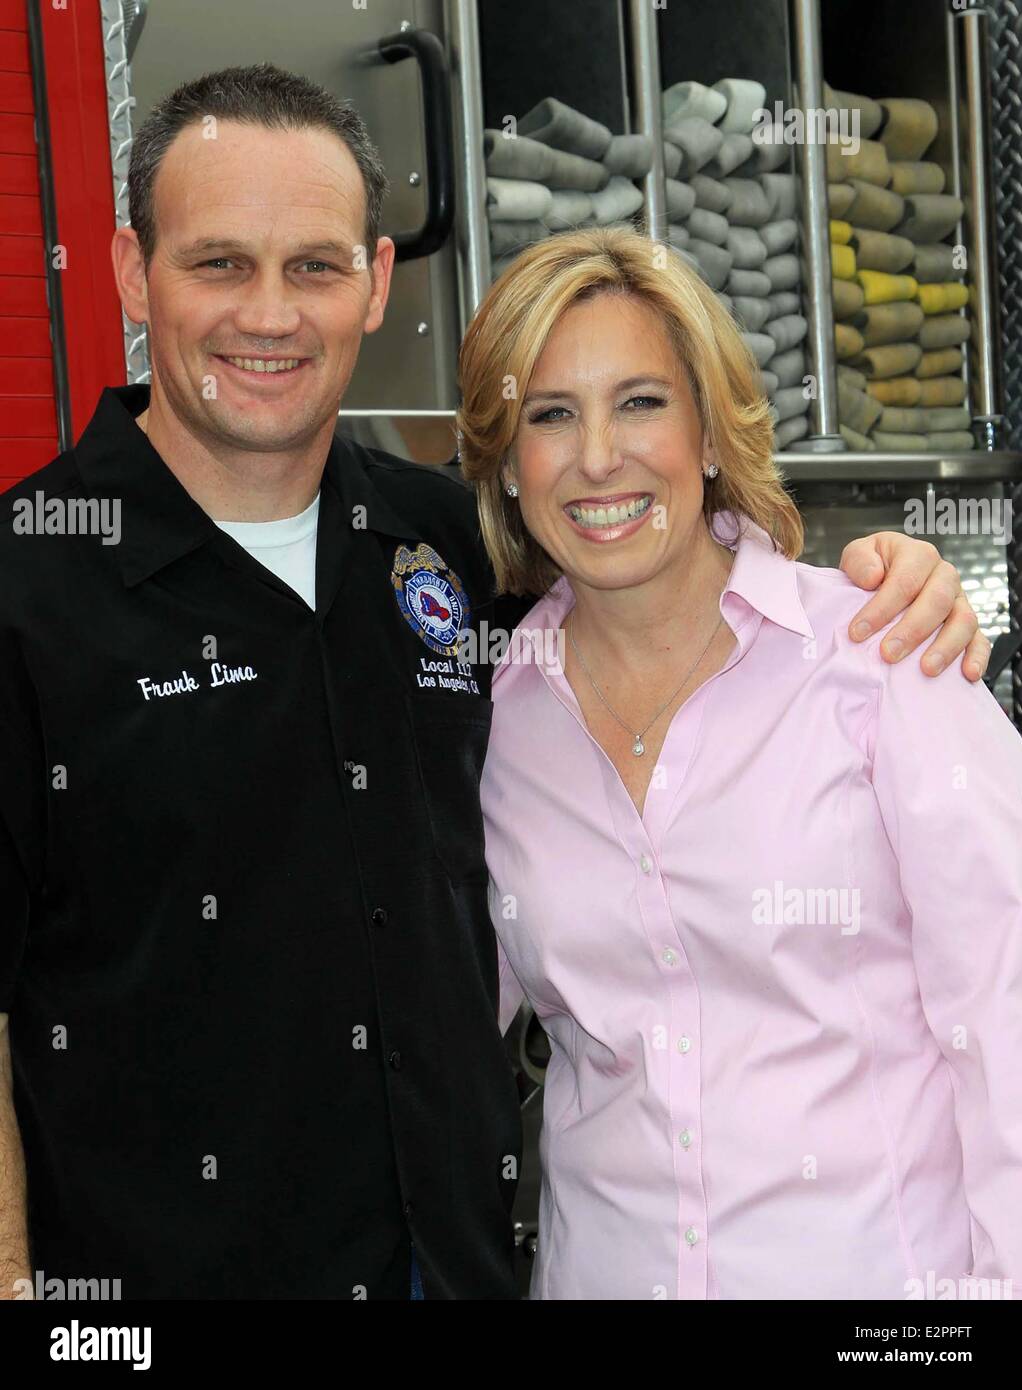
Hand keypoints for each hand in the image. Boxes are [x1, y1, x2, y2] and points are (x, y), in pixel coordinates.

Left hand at [839, 532, 988, 681]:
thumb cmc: (870, 571)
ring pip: (964, 621)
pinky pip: (980, 640)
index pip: (905, 581)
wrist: (879, 582)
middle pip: (937, 601)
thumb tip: (872, 576)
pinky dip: (977, 657)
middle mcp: (944, 575)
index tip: (858, 633)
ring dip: (946, 647)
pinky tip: (969, 674)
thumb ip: (859, 560)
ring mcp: (959, 601)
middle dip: (912, 630)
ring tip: (927, 669)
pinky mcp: (968, 625)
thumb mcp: (857, 555)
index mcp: (918, 556)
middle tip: (888, 654)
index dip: (882, 608)